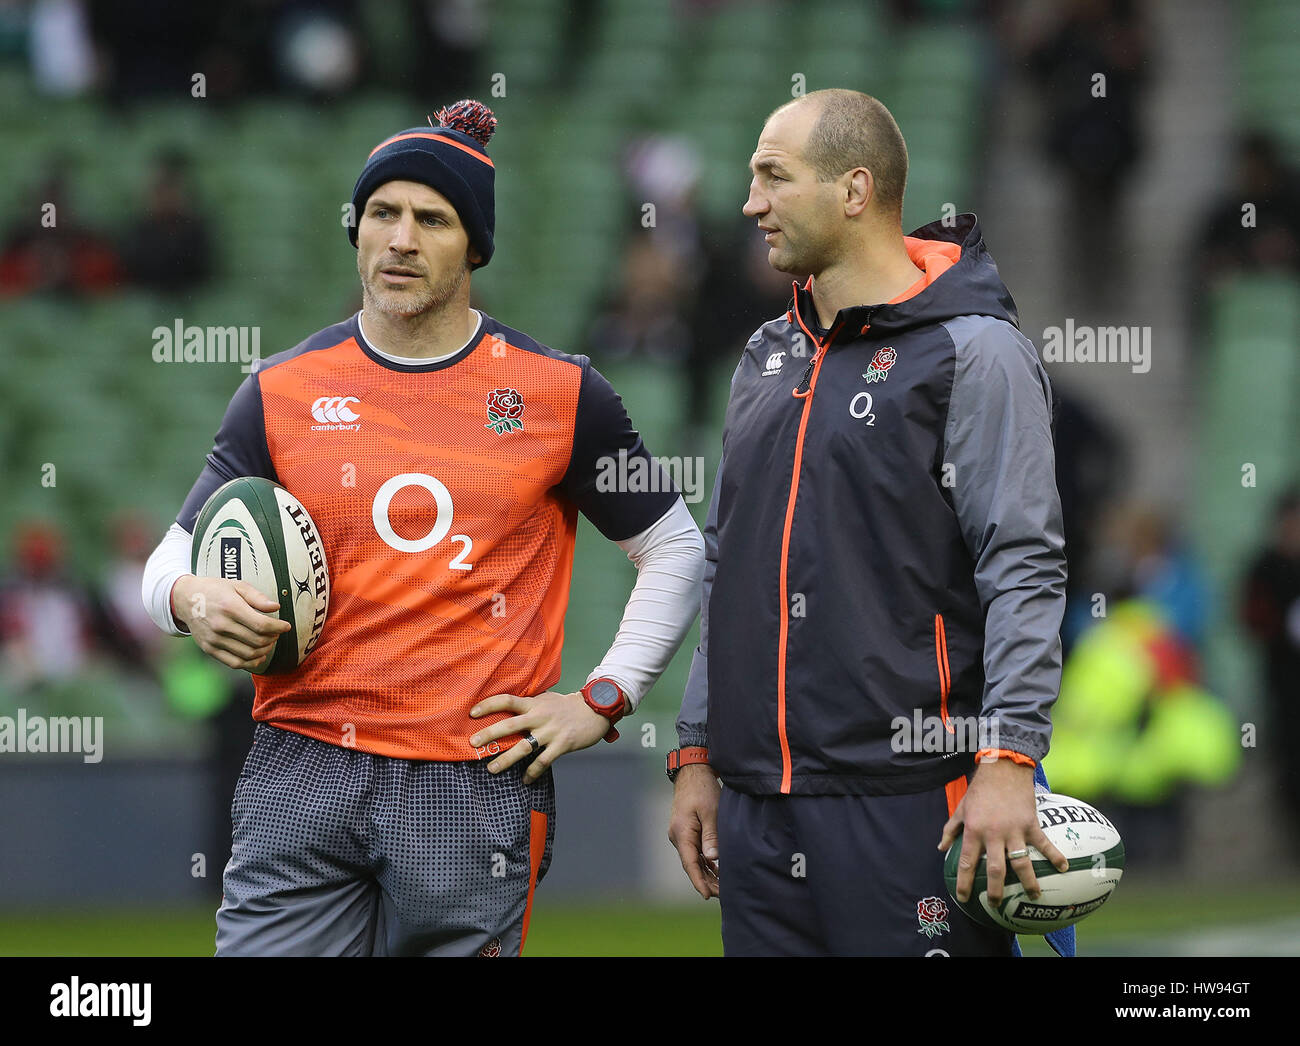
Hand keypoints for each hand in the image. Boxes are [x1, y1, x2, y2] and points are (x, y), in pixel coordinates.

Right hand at [172, 574, 290, 670]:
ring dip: (265, 650)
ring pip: (249, 654)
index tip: (286, 626)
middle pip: (257, 641)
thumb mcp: (237, 586)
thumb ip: (257, 597)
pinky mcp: (209, 649)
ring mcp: (214, 639)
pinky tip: (258, 655)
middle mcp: (221, 625)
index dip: (279, 627)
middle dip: (273, 638)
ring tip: (269, 642)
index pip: (261, 625)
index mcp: (230, 607)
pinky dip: (251, 662)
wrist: (185, 598)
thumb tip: (276, 607)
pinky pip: (235, 663)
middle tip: (277, 632)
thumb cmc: (215, 590)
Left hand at [468, 690, 611, 783]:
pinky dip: (532, 772)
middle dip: (490, 734)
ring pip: (524, 747)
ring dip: (506, 759)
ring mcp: (550, 731)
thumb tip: (508, 709)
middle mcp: (539, 716)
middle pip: (510, 725)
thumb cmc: (568, 705)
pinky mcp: (562, 744)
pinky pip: (543, 761)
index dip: (488, 705)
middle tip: (473, 743)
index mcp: (534, 704)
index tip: (472, 713)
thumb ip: (529, 704)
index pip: (506, 701)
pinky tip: (525, 780)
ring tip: (492, 769)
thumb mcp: (547, 699)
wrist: (595, 709)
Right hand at [668, 763, 719, 898]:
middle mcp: (678, 836)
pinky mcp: (687, 831)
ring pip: (694, 859)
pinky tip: (716, 870)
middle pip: (691, 865)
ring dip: (706, 873)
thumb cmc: (702, 789)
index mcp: (681, 833)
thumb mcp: (710, 812)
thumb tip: (713, 859)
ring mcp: (681, 834)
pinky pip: (695, 851)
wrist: (693, 772)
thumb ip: (711, 836)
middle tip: (722, 894)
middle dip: (706, 881)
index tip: (707, 896)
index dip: (699, 881)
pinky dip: (705, 862)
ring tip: (721, 887)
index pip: (690, 864)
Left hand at [937, 759, 1068, 904]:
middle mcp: (993, 834)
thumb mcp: (961, 808)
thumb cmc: (980, 789)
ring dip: (1028, 881)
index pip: (967, 862)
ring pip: (1021, 862)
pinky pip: (1044, 843)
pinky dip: (1055, 856)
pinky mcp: (1031, 824)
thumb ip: (950, 829)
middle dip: (996, 890)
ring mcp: (1014, 830)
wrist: (1003, 768)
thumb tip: (941, 848)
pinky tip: (1063, 868)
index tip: (963, 898)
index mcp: (974, 830)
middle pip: (995, 869)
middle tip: (996, 904)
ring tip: (1034, 895)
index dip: (964, 882)